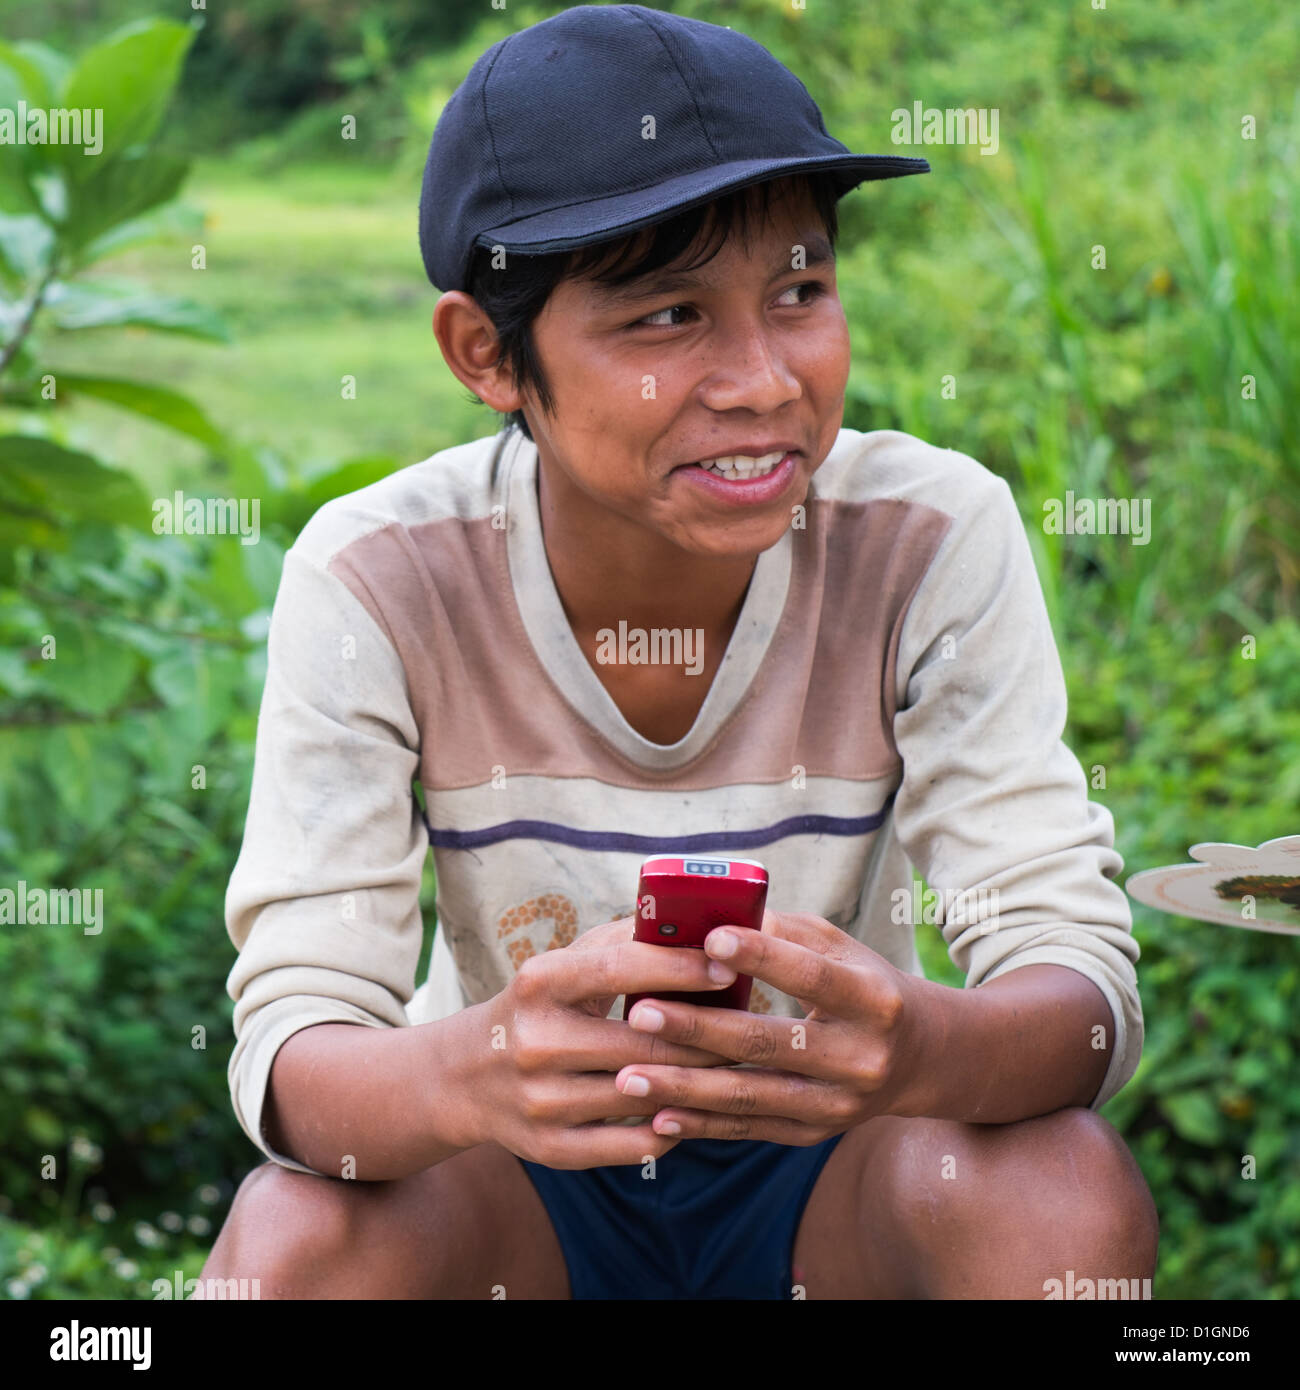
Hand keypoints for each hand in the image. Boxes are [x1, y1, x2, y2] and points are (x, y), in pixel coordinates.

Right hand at [459, 917, 739, 1168]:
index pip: (619, 968)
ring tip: (735, 1069)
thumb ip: (620, 943)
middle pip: (643, 1040)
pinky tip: (690, 1112)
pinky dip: (668, 1130)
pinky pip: (630, 1146)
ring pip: (643, 1094)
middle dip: (706, 1034)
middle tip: (751, 1027)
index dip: (679, 967)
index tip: (728, 965)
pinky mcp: (548, 1148)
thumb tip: (692, 924)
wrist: (463, 1075)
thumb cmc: (538, 1006)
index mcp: (540, 982)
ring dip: (696, 1083)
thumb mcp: (561, 965)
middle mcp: (535, 1041)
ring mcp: (540, 1100)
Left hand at [612, 911, 934, 1143]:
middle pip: (770, 1042)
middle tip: (641, 1012)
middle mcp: (860, 1057)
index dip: (763, 958)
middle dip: (699, 1029)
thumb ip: (785, 932)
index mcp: (872, 999)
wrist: (919, 1059)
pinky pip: (749, 1130)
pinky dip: (701, 1125)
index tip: (710, 939)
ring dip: (684, 1087)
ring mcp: (837, 1104)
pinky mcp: (813, 1134)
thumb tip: (716, 913)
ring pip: (751, 1095)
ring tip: (629, 1075)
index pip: (812, 976)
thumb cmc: (863, 986)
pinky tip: (656, 1115)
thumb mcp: (842, 949)